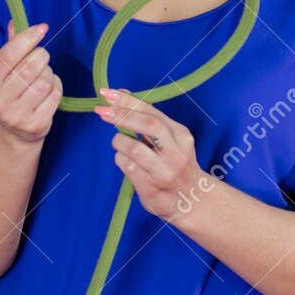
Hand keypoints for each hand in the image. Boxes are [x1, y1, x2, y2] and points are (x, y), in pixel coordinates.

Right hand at [0, 22, 61, 144]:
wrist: (13, 132)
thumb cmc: (10, 93)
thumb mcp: (4, 72)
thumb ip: (10, 47)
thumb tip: (14, 21)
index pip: (8, 55)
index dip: (26, 39)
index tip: (42, 28)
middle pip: (29, 68)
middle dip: (41, 57)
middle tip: (42, 57)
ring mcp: (16, 115)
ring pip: (44, 82)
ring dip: (49, 73)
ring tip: (44, 76)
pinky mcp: (35, 125)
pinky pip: (55, 95)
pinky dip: (57, 86)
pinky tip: (50, 89)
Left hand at [94, 89, 207, 221]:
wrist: (192, 201)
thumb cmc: (175, 164)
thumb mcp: (170, 140)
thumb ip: (148, 119)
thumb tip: (120, 95)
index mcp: (180, 135)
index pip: (152, 112)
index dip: (128, 101)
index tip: (107, 94)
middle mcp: (175, 152)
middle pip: (148, 125)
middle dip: (122, 115)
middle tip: (102, 112)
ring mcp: (164, 172)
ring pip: (133, 147)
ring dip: (119, 142)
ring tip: (119, 143)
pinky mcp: (151, 188)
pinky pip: (127, 167)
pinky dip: (120, 159)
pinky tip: (124, 159)